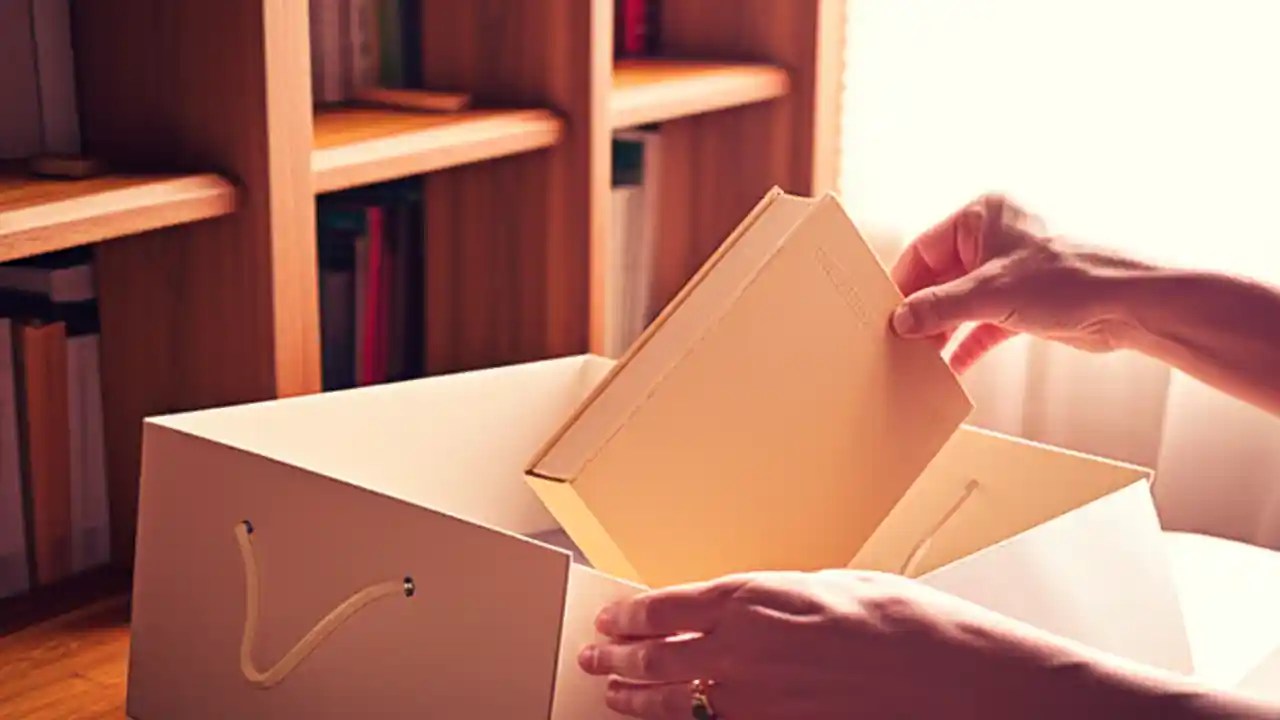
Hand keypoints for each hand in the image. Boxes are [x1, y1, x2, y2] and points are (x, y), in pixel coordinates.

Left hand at [577, 569, 1099, 719]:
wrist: (954, 678)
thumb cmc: (907, 624)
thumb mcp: (836, 586)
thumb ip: (781, 598)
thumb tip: (753, 607)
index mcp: (755, 596)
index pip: (666, 607)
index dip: (628, 616)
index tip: (610, 618)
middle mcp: (743, 648)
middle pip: (656, 656)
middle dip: (616, 658)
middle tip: (591, 657)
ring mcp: (755, 699)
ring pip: (672, 702)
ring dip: (634, 699)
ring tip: (610, 695)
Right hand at [890, 194, 1150, 372]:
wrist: (1128, 306)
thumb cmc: (1069, 278)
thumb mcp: (990, 293)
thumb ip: (940, 307)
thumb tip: (901, 320)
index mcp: (982, 216)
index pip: (924, 248)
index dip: (902, 282)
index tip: (883, 312)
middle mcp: (993, 240)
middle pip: (939, 279)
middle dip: (921, 312)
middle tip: (895, 340)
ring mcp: (1007, 273)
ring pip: (959, 304)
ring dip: (941, 332)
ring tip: (917, 359)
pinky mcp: (1022, 304)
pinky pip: (981, 325)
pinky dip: (966, 345)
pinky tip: (950, 370)